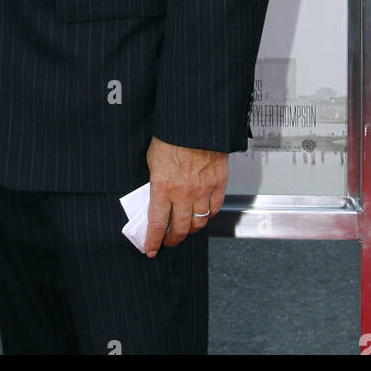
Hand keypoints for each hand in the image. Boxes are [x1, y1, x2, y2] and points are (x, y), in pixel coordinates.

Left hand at [143, 136, 227, 256]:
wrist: (195, 121)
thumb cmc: (172, 135)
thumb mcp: (153, 159)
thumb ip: (156, 182)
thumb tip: (156, 199)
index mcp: (163, 186)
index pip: (157, 224)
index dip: (154, 240)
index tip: (151, 248)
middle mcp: (184, 192)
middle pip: (180, 229)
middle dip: (172, 240)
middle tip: (168, 242)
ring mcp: (203, 190)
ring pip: (199, 223)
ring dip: (190, 230)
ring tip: (185, 230)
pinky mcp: (219, 183)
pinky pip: (214, 209)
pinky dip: (207, 216)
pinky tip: (202, 215)